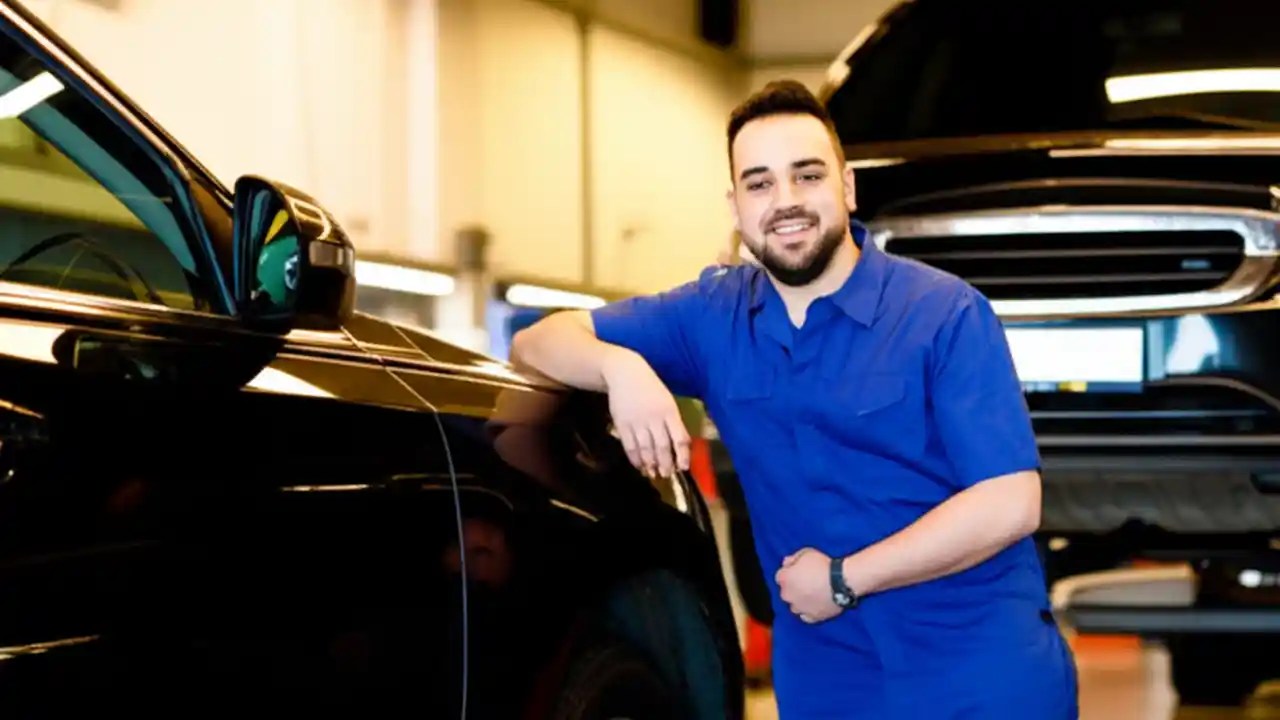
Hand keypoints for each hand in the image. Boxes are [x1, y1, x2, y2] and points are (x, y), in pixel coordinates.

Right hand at [601, 346, 690, 477]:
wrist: (624, 373)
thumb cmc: (651, 387)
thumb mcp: (668, 401)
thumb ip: (673, 422)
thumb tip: (679, 446)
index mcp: (669, 411)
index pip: (679, 438)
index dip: (683, 455)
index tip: (683, 467)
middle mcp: (654, 418)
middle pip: (662, 447)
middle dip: (665, 464)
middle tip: (667, 475)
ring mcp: (637, 422)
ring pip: (645, 449)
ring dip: (650, 464)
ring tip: (653, 473)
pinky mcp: (622, 424)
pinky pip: (629, 446)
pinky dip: (635, 458)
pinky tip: (639, 465)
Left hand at [775, 547, 840, 623]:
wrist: (840, 582)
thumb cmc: (823, 565)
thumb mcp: (806, 553)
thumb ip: (793, 558)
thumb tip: (787, 562)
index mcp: (784, 579)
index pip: (780, 576)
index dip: (790, 573)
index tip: (798, 571)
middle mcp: (787, 595)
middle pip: (786, 592)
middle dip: (793, 588)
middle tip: (807, 582)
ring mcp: (799, 608)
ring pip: (795, 606)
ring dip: (800, 601)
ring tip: (812, 595)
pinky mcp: (811, 617)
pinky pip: (806, 616)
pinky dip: (809, 612)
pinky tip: (815, 606)